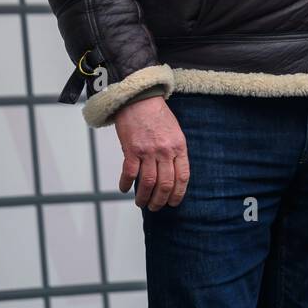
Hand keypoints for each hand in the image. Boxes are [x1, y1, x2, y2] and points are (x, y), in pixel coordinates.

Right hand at [115, 94, 189, 209]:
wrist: (140, 99)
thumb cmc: (158, 115)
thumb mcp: (175, 132)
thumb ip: (175, 152)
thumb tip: (171, 174)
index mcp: (179, 147)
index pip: (182, 176)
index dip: (178, 193)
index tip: (173, 203)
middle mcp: (165, 151)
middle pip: (165, 184)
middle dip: (160, 200)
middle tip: (155, 208)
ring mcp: (148, 151)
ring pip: (148, 182)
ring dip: (144, 197)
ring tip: (141, 203)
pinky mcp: (132, 149)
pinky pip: (129, 173)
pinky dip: (126, 184)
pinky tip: (124, 189)